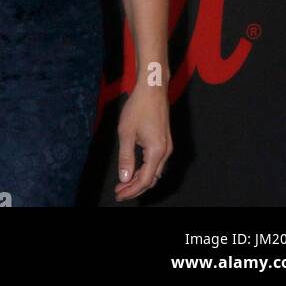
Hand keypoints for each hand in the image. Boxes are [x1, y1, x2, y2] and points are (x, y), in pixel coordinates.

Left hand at [114, 84, 172, 200]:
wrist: (153, 90)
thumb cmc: (138, 107)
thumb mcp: (126, 132)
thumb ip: (126, 157)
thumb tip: (124, 178)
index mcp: (157, 151)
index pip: (145, 180)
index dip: (132, 190)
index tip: (118, 194)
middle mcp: (165, 152)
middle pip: (152, 179)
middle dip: (135, 188)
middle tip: (119, 192)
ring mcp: (167, 147)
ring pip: (155, 172)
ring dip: (140, 180)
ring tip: (123, 184)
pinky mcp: (164, 142)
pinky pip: (156, 163)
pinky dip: (145, 170)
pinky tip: (134, 170)